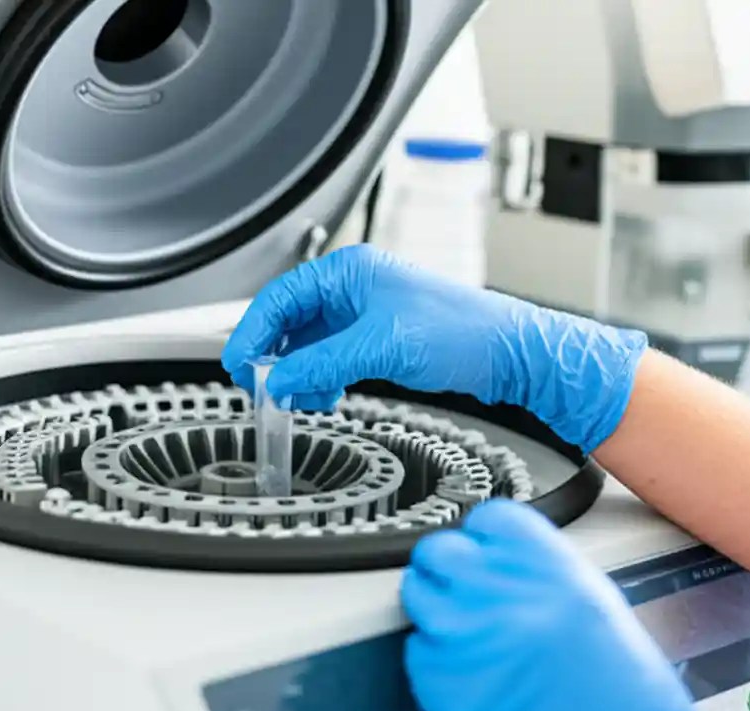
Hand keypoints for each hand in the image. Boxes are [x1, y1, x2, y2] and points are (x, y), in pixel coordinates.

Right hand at [221, 246, 647, 452]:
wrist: (510, 352)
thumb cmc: (461, 330)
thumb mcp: (380, 347)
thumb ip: (321, 364)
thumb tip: (277, 381)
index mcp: (348, 272)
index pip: (278, 298)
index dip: (252, 333)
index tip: (239, 366)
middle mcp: (353, 289)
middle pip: (290, 322)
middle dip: (275, 358)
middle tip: (263, 390)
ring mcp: (365, 314)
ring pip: (309, 344)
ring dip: (299, 373)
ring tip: (302, 399)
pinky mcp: (379, 339)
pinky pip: (332, 357)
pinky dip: (321, 378)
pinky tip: (326, 396)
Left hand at [401, 500, 694, 710]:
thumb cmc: (611, 671)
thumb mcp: (585, 592)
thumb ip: (534, 565)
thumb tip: (500, 557)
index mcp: (538, 557)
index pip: (486, 518)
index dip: (484, 539)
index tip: (485, 553)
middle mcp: (493, 584)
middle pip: (439, 549)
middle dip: (446, 568)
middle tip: (462, 590)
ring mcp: (458, 628)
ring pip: (418, 595)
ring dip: (435, 611)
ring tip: (472, 637)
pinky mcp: (436, 673)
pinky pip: (418, 649)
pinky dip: (437, 659)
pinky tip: (474, 671)